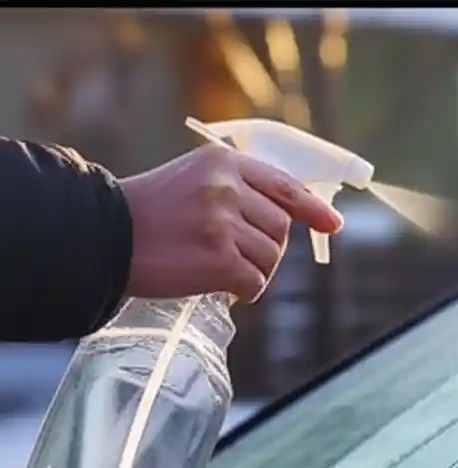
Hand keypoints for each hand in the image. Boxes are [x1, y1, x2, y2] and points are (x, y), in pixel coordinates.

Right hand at [118, 144, 343, 302]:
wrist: (102, 237)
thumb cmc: (147, 213)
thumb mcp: (193, 180)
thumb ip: (238, 189)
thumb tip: (291, 217)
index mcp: (224, 163)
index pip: (284, 186)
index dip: (312, 209)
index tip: (332, 224)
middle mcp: (228, 188)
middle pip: (280, 228)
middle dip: (265, 248)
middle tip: (231, 255)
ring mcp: (224, 223)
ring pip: (270, 258)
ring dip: (253, 271)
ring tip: (217, 268)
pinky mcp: (219, 259)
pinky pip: (255, 283)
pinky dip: (244, 292)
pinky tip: (221, 289)